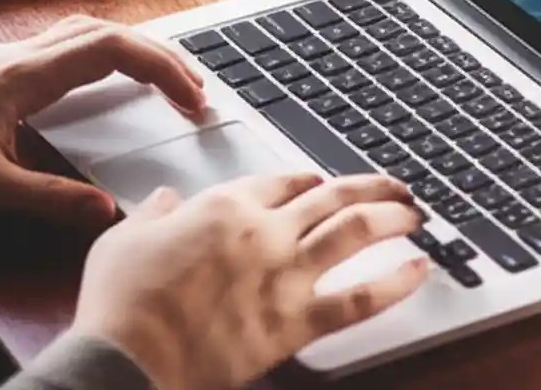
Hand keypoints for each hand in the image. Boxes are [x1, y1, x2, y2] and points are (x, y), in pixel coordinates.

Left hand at [0, 16, 204, 227]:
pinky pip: (66, 45)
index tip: (193, 96)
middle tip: (195, 90)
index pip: (113, 50)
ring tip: (164, 79)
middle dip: (161, 56)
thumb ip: (48, 199)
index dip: (163, 68)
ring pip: (87, 31)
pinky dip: (105, 55)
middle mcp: (21, 56)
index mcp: (25, 76)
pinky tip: (107, 81)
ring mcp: (8, 57)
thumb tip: (108, 210)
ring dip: (134, 49)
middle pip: (110, 32)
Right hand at [70, 174, 428, 389]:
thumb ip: (153, 214)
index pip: (283, 182)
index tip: (323, 184)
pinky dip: (395, 283)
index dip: (309, 181)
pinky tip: (418, 271)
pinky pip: (359, 298)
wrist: (127, 358)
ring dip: (392, 218)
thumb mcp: (124, 239)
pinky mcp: (296, 320)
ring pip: (356, 232)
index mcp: (225, 206)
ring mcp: (286, 274)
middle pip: (333, 196)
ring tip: (417, 216)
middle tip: (396, 188)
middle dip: (371, 188)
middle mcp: (265, 231)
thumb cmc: (121, 304)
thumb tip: (165, 200)